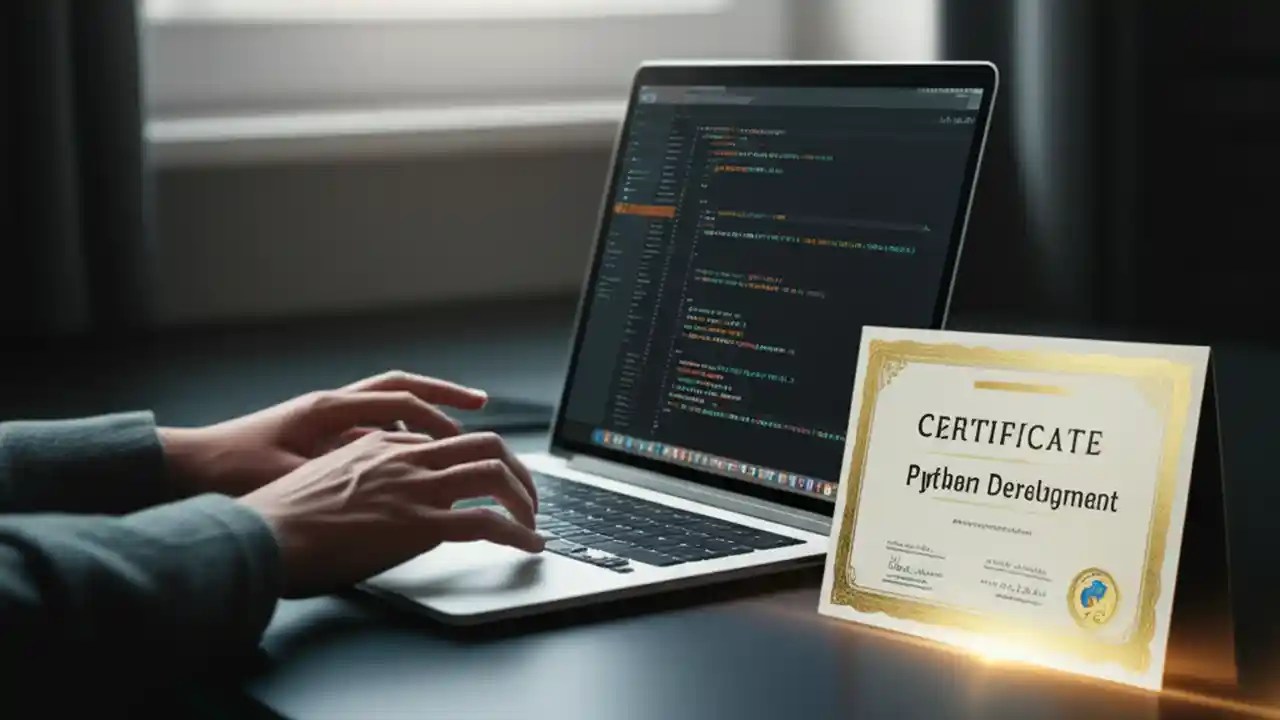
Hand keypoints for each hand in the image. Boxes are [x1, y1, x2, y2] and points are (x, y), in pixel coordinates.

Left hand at [158, 371, 486, 497]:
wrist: (188, 466)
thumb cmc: (233, 472)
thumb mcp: (290, 477)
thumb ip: (341, 474)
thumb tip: (388, 480)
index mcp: (328, 409)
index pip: (400, 399)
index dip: (441, 412)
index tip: (473, 426)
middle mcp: (330, 404)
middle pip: (400, 388)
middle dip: (443, 396)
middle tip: (481, 405)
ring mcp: (323, 416)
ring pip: (386, 404)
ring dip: (422, 413)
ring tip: (454, 430)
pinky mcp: (315, 433)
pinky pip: (369, 424)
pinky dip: (397, 432)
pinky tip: (411, 454)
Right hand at [239, 428, 543, 596]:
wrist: (263, 535)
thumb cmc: (281, 519)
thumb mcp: (325, 481)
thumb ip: (361, 479)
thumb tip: (378, 498)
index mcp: (382, 445)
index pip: (448, 442)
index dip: (477, 461)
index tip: (489, 480)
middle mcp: (405, 457)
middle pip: (486, 444)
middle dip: (517, 469)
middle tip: (527, 496)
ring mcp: (415, 487)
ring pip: (494, 472)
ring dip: (526, 497)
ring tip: (533, 520)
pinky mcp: (419, 523)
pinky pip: (486, 522)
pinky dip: (519, 533)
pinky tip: (530, 545)